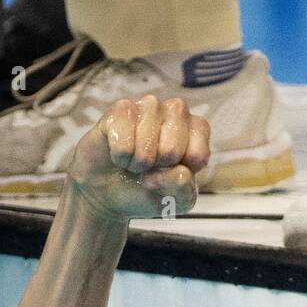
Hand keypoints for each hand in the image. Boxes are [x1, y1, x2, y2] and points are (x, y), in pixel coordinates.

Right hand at [68, 95, 209, 221]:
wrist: (108, 191)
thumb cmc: (147, 189)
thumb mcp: (174, 201)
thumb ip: (184, 190)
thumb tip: (179, 171)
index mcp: (197, 131)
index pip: (197, 155)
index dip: (179, 174)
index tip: (170, 173)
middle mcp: (176, 112)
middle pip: (172, 148)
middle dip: (157, 168)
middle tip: (150, 167)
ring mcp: (149, 106)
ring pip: (147, 141)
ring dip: (138, 162)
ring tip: (134, 161)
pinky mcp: (121, 108)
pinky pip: (124, 139)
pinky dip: (120, 156)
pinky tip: (119, 153)